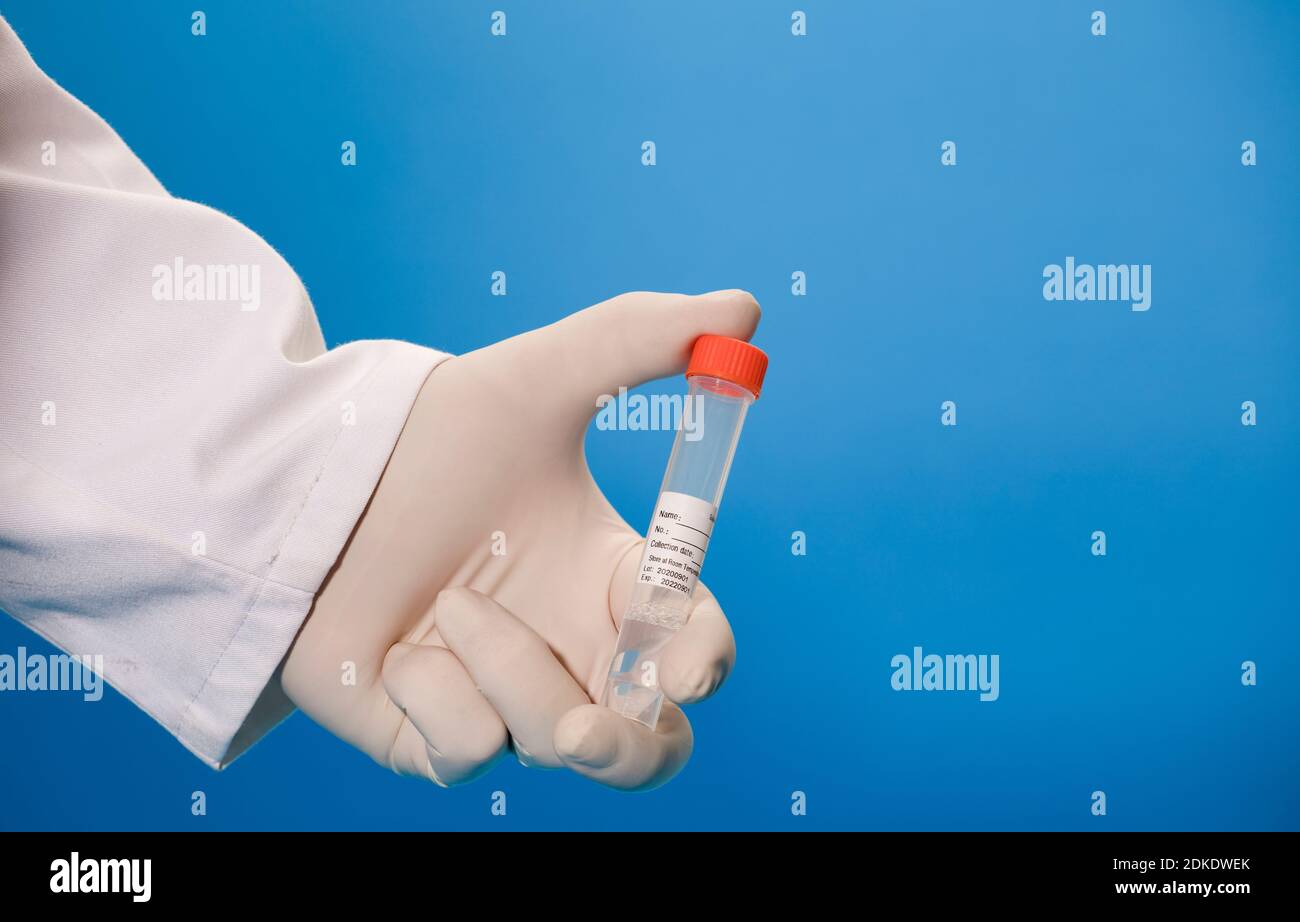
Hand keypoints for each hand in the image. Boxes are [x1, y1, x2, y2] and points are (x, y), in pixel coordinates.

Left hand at [280, 290, 759, 789]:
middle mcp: (567, 651)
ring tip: (450, 599)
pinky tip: (396, 647)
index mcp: (611, 582)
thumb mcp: (535, 380)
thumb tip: (748, 306)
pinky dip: (436, 695)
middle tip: (590, 730)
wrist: (313, 482)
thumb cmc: (431, 437)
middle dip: (631, 751)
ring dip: (503, 664)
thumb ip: (641, 340)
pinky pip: (466, 750)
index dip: (705, 662)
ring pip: (550, 738)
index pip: (691, 643)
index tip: (689, 666)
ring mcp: (502, 703)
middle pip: (645, 747)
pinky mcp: (432, 740)